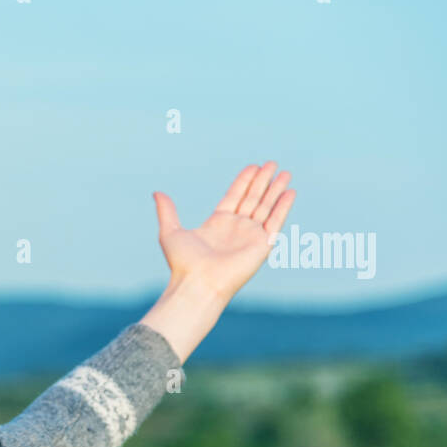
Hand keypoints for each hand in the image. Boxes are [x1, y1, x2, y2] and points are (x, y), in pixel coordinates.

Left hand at [152, 162, 295, 302]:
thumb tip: (157, 192)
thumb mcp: (170, 231)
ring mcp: (250, 236)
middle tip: (271, 163)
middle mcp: (236, 229)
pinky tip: (290, 191)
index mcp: (217, 224)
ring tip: (285, 172)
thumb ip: (167, 211)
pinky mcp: (262, 245)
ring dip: (275, 189)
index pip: (234, 197)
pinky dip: (283, 206)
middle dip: (262, 181)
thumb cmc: (183, 263)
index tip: (253, 166)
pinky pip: (276, 221)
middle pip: (252, 199)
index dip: (244, 182)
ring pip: (266, 207)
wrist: (198, 283)